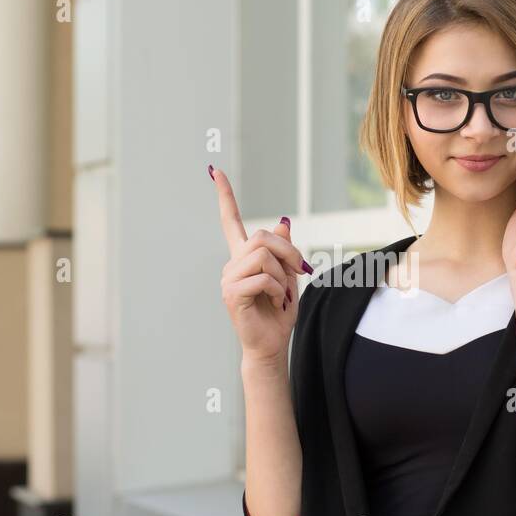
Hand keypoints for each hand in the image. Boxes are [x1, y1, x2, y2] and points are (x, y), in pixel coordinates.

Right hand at [212, 165, 310, 364]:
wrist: (271, 345)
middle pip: (263, 237)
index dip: (224, 196)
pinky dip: (278, 289)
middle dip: (289, 252)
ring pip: (263, 256)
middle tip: (300, 271)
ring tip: (280, 294)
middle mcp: (232, 265)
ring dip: (283, 275)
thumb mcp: (288, 276)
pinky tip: (275, 302)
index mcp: (243, 258)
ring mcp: (229, 279)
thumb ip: (284, 251)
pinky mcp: (232, 293)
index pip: (230, 221)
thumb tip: (283, 222)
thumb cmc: (278, 313)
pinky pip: (263, 277)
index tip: (215, 171)